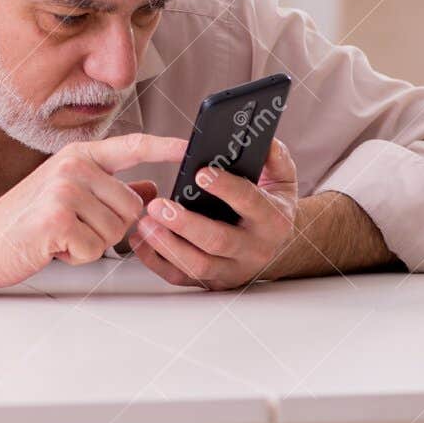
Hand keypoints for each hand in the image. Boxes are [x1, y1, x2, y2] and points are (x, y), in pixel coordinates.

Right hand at [0, 133, 186, 287]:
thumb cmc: (26, 219)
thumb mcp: (70, 194)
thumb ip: (112, 190)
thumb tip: (150, 189)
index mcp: (79, 157)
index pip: (132, 146)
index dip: (165, 147)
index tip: (190, 146)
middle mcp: (74, 167)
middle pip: (132, 208)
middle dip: (110, 229)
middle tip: (75, 228)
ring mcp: (65, 190)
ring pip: (116, 231)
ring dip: (92, 245)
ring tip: (62, 236)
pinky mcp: (58, 218)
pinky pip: (94, 249)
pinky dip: (76, 257)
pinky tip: (54, 246)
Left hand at [131, 137, 299, 289]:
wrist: (275, 247)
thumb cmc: (271, 206)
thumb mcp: (281, 179)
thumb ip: (274, 157)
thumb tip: (262, 140)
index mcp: (273, 219)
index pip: (250, 202)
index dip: (226, 188)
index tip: (201, 172)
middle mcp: (254, 249)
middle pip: (218, 240)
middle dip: (186, 223)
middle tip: (158, 205)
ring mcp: (232, 269)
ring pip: (198, 265)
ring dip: (167, 245)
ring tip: (145, 223)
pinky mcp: (211, 281)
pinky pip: (181, 277)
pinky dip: (157, 261)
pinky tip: (141, 240)